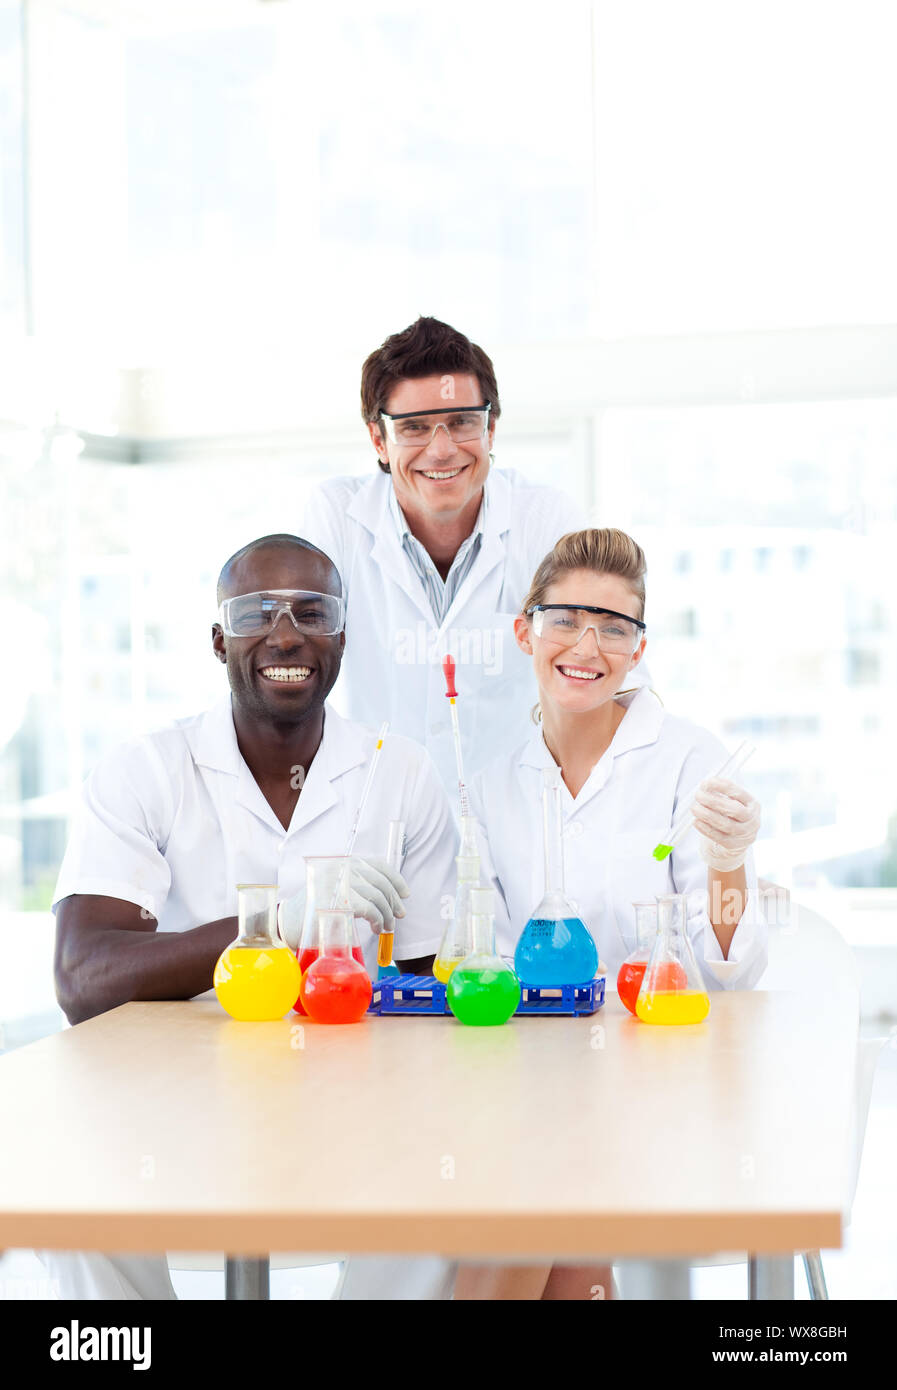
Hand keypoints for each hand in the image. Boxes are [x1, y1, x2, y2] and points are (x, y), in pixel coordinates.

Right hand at [278, 856, 408, 948]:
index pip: (377, 864)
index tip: (405, 894)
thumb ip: (359, 885)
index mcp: (343, 862)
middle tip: (400, 915)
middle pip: (380, 882)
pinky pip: (370, 910)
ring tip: (386, 926)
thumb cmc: (315, 908)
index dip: (395, 879)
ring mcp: (341, 883)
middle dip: (394, 900)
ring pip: (377, 897)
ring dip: (387, 914)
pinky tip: (376, 927)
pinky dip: (378, 920)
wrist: (290, 923)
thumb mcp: (338, 889)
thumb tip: (392, 895)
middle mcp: (342, 868)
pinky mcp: (340, 901)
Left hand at [691, 777, 760, 871]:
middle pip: (735, 810)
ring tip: (695, 808)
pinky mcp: (735, 845)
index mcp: (752, 804)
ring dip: (708, 815)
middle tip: (698, 795)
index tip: (707, 782)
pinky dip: (706, 829)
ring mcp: (745, 834)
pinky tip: (696, 822)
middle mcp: (752, 819)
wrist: (735, 841)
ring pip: (727, 825)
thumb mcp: (730, 802)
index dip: (722, 786)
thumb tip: (704, 786)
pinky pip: (720, 838)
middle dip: (714, 801)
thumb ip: (719, 793)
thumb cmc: (730, 817)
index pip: (739, 793)